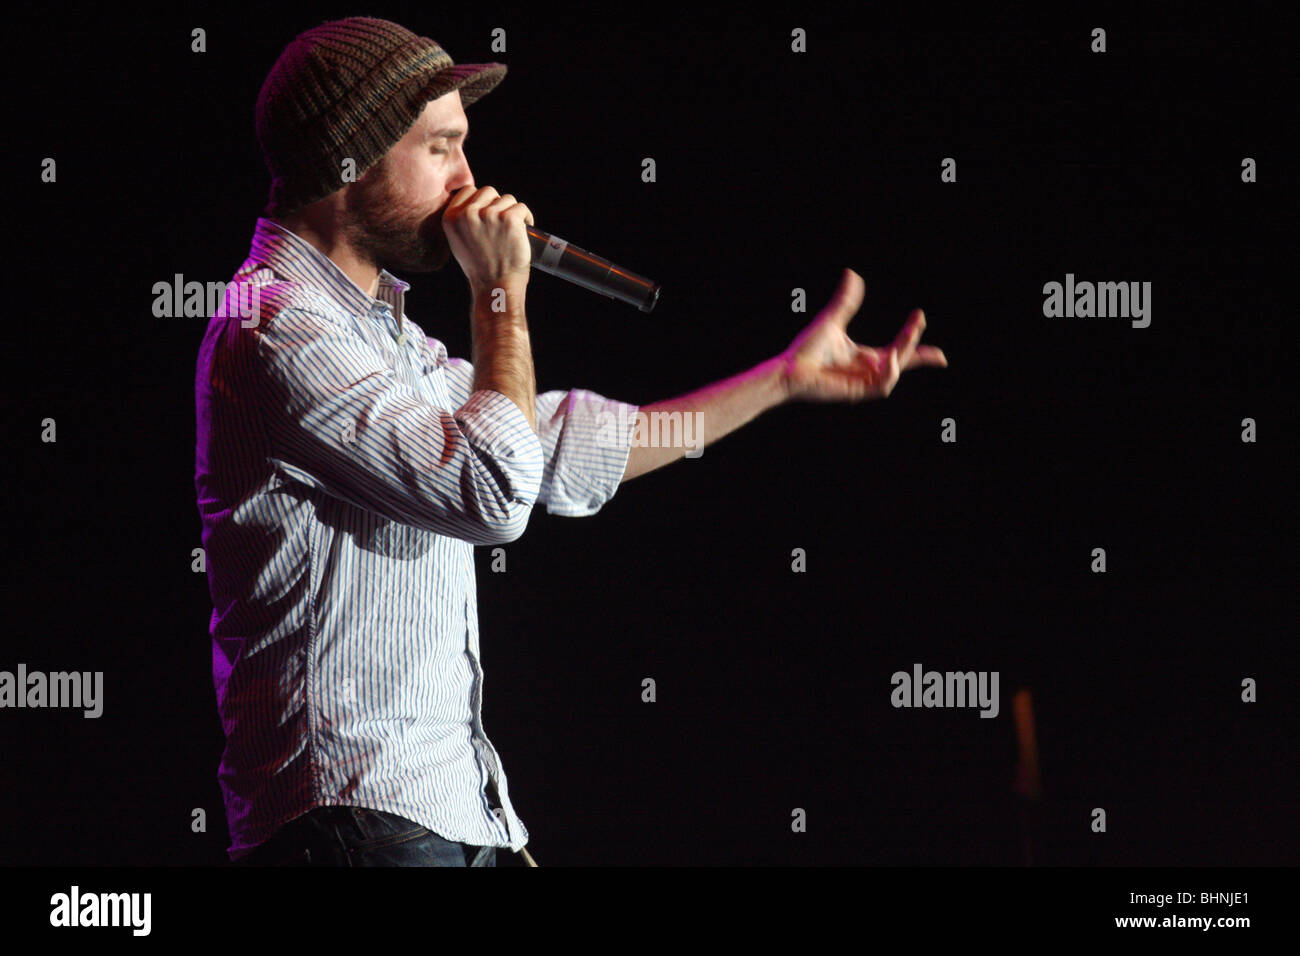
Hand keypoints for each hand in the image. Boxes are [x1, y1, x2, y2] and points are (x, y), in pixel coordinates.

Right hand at [441, 185, 533, 292]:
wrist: (496, 287)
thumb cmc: (481, 268)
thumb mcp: (459, 242)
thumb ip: (462, 220)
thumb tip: (477, 202)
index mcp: (451, 218)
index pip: (468, 190)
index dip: (481, 200)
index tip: (489, 214)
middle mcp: (468, 214)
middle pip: (489, 191)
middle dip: (498, 205)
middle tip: (503, 224)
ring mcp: (489, 215)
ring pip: (507, 199)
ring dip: (512, 212)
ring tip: (513, 231)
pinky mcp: (510, 219)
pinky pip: (521, 208)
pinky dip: (526, 218)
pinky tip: (524, 231)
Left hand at [779, 269, 946, 401]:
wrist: (790, 369)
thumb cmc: (806, 348)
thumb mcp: (832, 320)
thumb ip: (846, 301)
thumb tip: (852, 274)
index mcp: (864, 357)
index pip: (897, 349)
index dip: (914, 339)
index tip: (920, 317)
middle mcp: (866, 370)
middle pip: (902, 360)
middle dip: (918, 348)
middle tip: (920, 323)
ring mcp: (862, 383)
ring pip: (894, 373)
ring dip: (904, 357)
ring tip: (901, 342)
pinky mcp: (856, 393)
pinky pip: (882, 386)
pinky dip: (890, 373)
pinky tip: (890, 358)